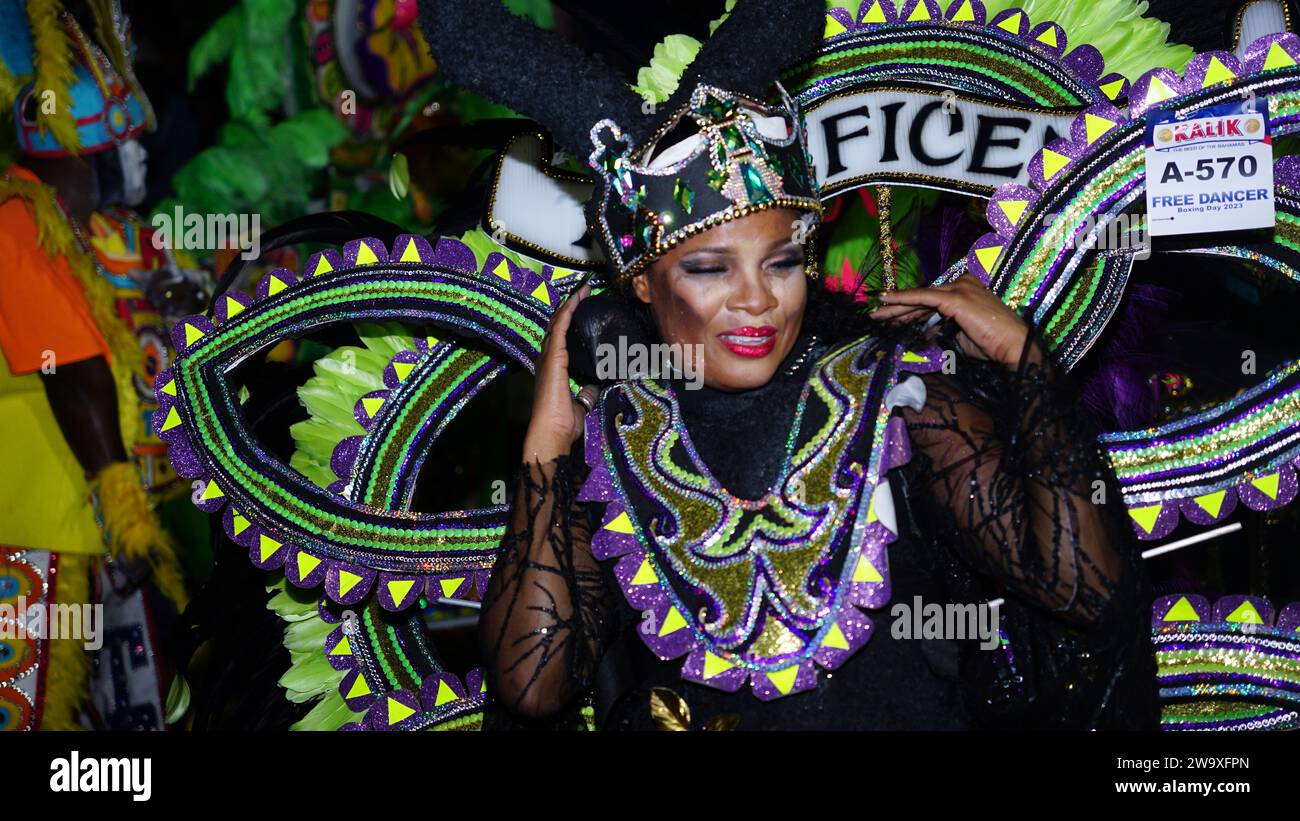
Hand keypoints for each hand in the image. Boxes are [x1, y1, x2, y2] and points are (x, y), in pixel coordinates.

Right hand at [522, 284, 591, 462]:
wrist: (552, 431)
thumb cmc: (563, 423)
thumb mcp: (580, 404)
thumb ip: (585, 393)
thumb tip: (592, 387)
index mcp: (552, 368)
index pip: (560, 338)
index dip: (569, 321)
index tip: (582, 306)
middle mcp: (547, 358)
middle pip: (557, 325)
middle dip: (570, 307)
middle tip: (584, 290)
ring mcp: (548, 356)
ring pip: (558, 322)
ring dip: (570, 303)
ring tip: (583, 289)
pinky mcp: (553, 356)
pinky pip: (560, 327)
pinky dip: (569, 310)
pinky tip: (578, 298)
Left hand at [868, 274, 1031, 368]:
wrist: (1012, 346)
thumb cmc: (991, 343)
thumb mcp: (959, 334)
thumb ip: (940, 329)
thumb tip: (921, 333)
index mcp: (966, 289)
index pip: (931, 300)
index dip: (909, 309)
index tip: (890, 317)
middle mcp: (962, 284)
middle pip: (923, 298)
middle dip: (898, 309)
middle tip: (876, 315)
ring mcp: (959, 289)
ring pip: (920, 298)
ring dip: (896, 308)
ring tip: (876, 314)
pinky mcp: (955, 298)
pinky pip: (923, 298)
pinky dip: (903, 299)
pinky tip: (886, 300)